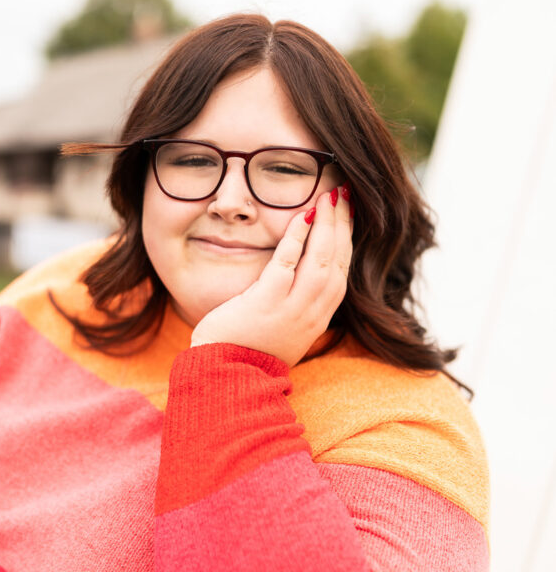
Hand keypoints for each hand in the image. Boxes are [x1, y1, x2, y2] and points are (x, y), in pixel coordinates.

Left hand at [190, 187, 353, 366]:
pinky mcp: (266, 303)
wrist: (225, 377)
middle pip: (337, 261)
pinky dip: (297, 238)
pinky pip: (286, 263)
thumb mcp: (283, 330)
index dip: (347, 240)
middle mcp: (311, 314)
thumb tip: (300, 277)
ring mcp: (291, 310)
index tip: (347, 214)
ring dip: (327, 225)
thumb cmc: (247, 351)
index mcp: (317, 319)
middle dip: (343, 225)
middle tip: (344, 194)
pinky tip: (302, 216)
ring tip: (329, 197)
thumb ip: (295, 305)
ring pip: (320, 260)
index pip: (340, 272)